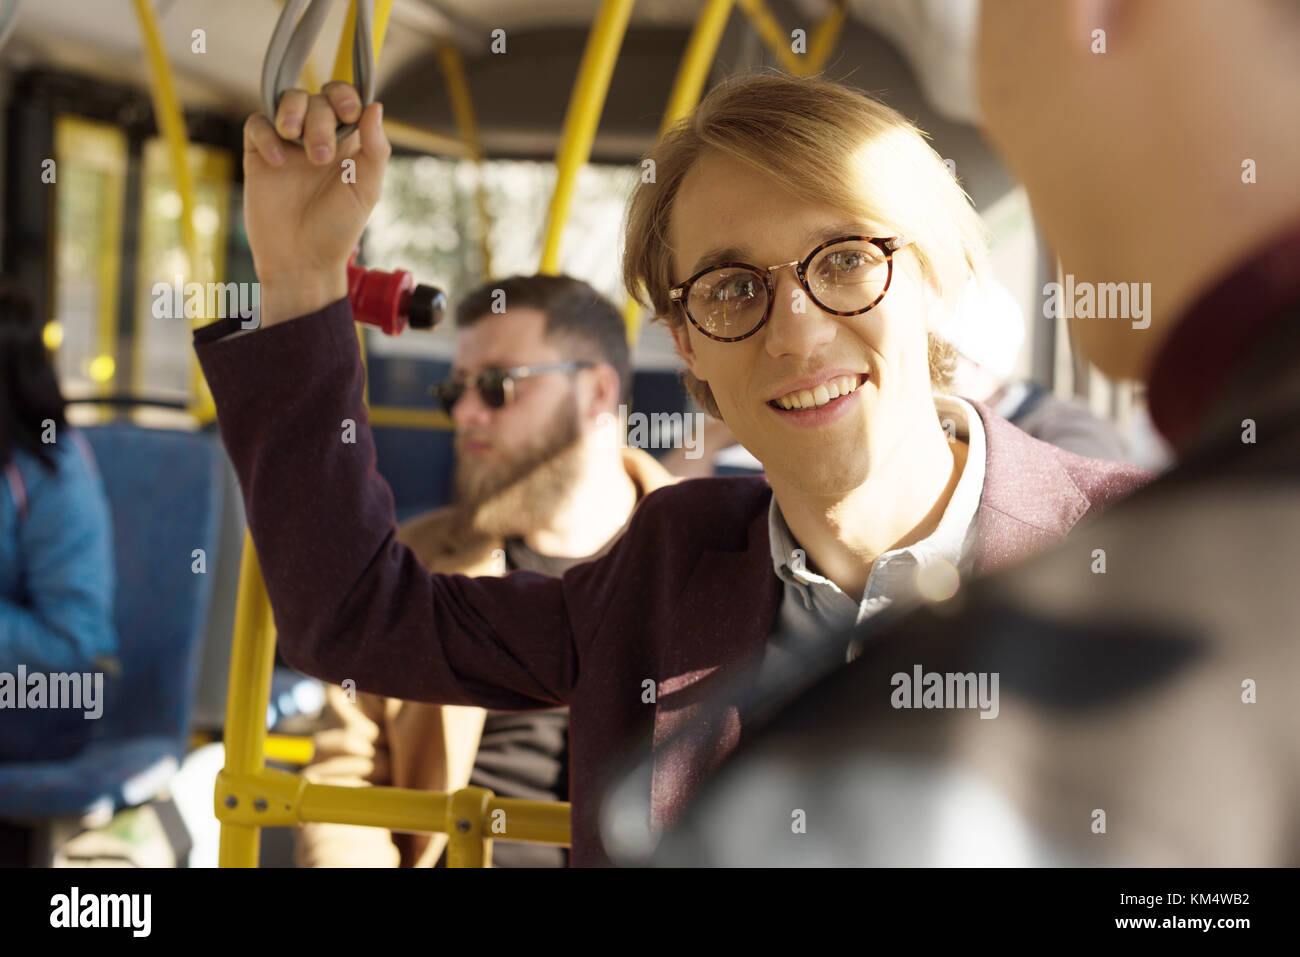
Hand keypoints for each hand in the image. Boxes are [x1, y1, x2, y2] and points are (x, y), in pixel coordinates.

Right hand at [242, 82, 390, 325]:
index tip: (349, 115)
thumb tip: (376, 106)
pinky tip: (276, 161)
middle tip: (321, 157)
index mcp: (348, 144)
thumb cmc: (338, 229)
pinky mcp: (259, 154)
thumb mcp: (366, 190)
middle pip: (316, 99)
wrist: (301, 260)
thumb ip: (375, 148)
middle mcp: (318, 138)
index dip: (345, 97)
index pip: (344, 100)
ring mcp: (287, 144)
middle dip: (320, 120)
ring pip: (287, 101)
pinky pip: (257, 124)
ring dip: (293, 113)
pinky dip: (265, 133)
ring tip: (293, 139)